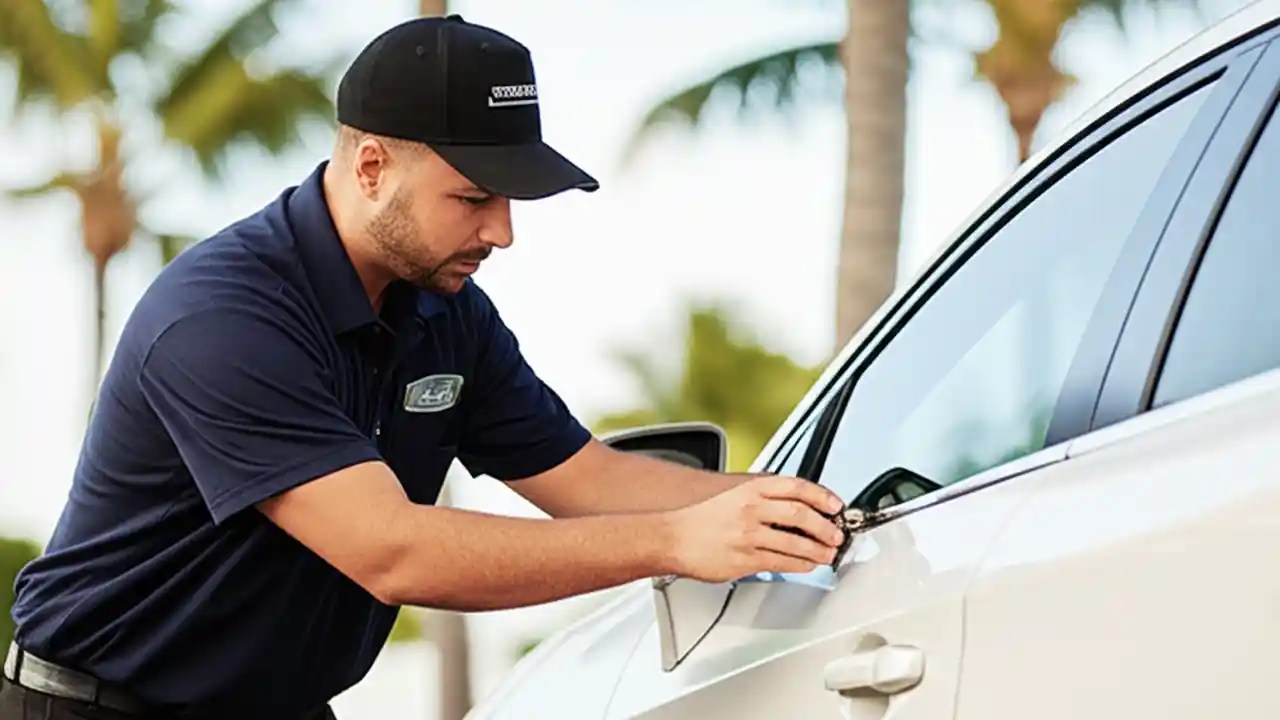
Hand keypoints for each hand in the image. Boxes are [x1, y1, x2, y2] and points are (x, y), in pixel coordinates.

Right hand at [663, 474, 846, 581]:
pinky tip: (806, 564)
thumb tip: (794, 505)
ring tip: (827, 553)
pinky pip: (781, 563)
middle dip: (825, 527)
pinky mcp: (745, 559)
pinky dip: (799, 564)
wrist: (673, 536)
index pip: (795, 487)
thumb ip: (762, 497)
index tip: (835, 505)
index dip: (821, 496)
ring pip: (795, 543)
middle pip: (801, 515)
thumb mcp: (733, 494)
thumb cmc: (701, 517)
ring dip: (817, 550)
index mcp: (750, 489)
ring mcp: (748, 535)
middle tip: (836, 534)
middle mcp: (751, 509)